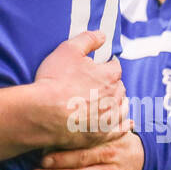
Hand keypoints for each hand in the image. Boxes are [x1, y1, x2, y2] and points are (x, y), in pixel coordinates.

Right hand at [29, 31, 130, 150]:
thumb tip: (102, 35)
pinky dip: (124, 125)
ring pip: (122, 108)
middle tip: (101, 83)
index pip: (115, 67)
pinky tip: (126, 123)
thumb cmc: (55, 80)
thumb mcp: (68, 50)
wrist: (44, 113)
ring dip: (119, 103)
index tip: (100, 66)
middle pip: (120, 88)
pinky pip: (119, 130)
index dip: (107, 65)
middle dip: (113, 84)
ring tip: (114, 101)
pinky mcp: (101, 134)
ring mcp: (108, 118)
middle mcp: (113, 97)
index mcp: (109, 76)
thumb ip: (87, 39)